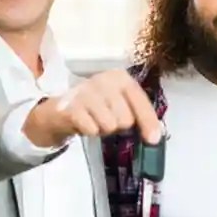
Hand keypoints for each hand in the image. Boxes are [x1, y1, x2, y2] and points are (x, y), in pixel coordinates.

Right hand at [22, 69, 160, 147]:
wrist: (60, 110)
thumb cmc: (96, 107)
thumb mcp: (119, 104)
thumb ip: (139, 115)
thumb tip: (155, 136)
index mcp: (119, 77)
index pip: (139, 100)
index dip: (148, 121)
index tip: (153, 139)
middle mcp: (103, 80)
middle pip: (125, 118)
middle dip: (119, 125)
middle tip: (107, 119)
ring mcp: (86, 92)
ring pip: (110, 125)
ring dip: (103, 129)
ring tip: (95, 121)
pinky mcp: (71, 107)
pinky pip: (92, 130)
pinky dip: (90, 132)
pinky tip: (84, 123)